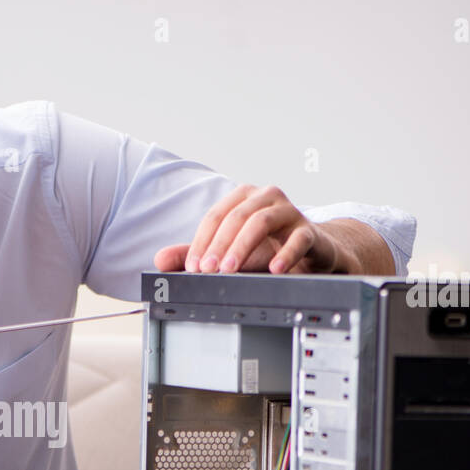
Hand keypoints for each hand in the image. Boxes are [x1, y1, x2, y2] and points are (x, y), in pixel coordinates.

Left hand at [153, 184, 350, 275]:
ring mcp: (290, 212)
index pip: (215, 216)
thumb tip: (159, 260)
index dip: (201, 242)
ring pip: (262, 222)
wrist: (310, 254)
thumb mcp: (228, 252)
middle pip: (236, 217)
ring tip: (230, 269)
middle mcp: (266, 198)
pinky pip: (298, 239)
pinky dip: (285, 254)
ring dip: (242, 246)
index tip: (193, 267)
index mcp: (243, 198)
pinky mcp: (310, 230)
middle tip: (207, 270)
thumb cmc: (268, 248)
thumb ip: (197, 254)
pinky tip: (274, 269)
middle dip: (218, 245)